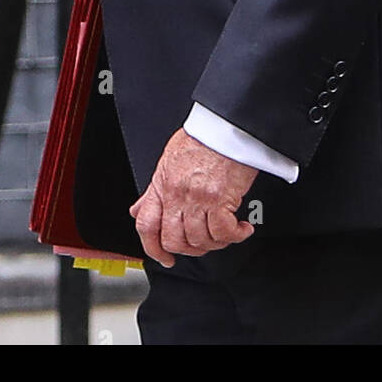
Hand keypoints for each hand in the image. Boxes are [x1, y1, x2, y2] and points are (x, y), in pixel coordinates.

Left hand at [129, 128, 257, 266]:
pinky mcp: (220, 198)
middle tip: (203, 244)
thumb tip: (139, 208)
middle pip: (174, 239)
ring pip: (199, 240)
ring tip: (226, 233)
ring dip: (215, 243)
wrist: (225, 123)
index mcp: (162, 185)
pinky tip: (242, 228)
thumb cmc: (202, 137)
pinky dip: (235, 235)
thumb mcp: (168, 160)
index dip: (152, 248)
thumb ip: (154, 190)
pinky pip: (224, 231)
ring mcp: (197, 198)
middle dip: (189, 249)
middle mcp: (177, 194)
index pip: (146, 224)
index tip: (164, 257)